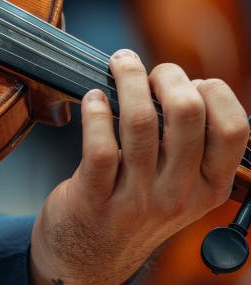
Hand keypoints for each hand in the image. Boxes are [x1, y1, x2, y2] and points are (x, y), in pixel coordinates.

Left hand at [29, 49, 248, 283]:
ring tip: (119, 66)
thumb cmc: (135, 207)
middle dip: (166, 75)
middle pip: (187, 113)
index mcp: (210, 186)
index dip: (212, 92)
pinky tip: (92, 98)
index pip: (233, 128)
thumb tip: (184, 84)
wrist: (90, 257)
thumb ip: (190, 146)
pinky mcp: (95, 198)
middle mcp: (179, 194)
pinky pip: (99, 145)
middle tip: (147, 70)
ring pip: (140, 120)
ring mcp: (137, 198)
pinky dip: (95, 111)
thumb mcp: (181, 187)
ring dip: (127, 80)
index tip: (189, 82)